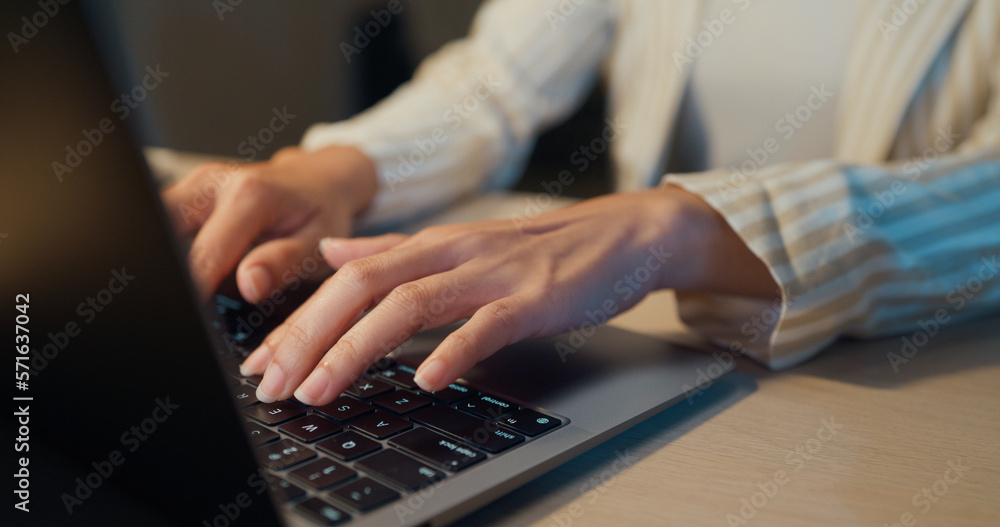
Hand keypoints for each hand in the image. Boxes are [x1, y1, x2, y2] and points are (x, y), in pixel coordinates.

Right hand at [161, 145, 376, 301]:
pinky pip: (166, 220)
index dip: (193, 290)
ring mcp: (198, 183)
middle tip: (180, 299)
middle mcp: (216, 183)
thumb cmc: (322, 212)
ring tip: (189, 284)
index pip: (204, 255)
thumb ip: (283, 264)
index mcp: (250, 195)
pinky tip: (188, 267)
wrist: (321, 179)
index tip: (191, 318)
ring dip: (167, 254)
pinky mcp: (190, 190)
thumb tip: (249, 284)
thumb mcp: (317, 244)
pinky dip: (171, 246)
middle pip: (163, 228)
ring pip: (157, 221)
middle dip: (167, 267)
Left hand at [241, 185, 775, 404]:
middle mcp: (452, 252)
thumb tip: (334, 255)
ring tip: (322, 390)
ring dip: (357, 348)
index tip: (263, 364)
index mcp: (430, 244)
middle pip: (363, 288)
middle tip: (273, 384)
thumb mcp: (459, 243)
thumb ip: (393, 251)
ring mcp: (492, 273)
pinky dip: (453, 350)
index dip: (299, 320)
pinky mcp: (533, 297)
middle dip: (309, 338)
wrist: (623, 233)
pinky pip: (486, 324)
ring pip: (410, 304)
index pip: (346, 279)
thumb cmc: (542, 248)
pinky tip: (426, 379)